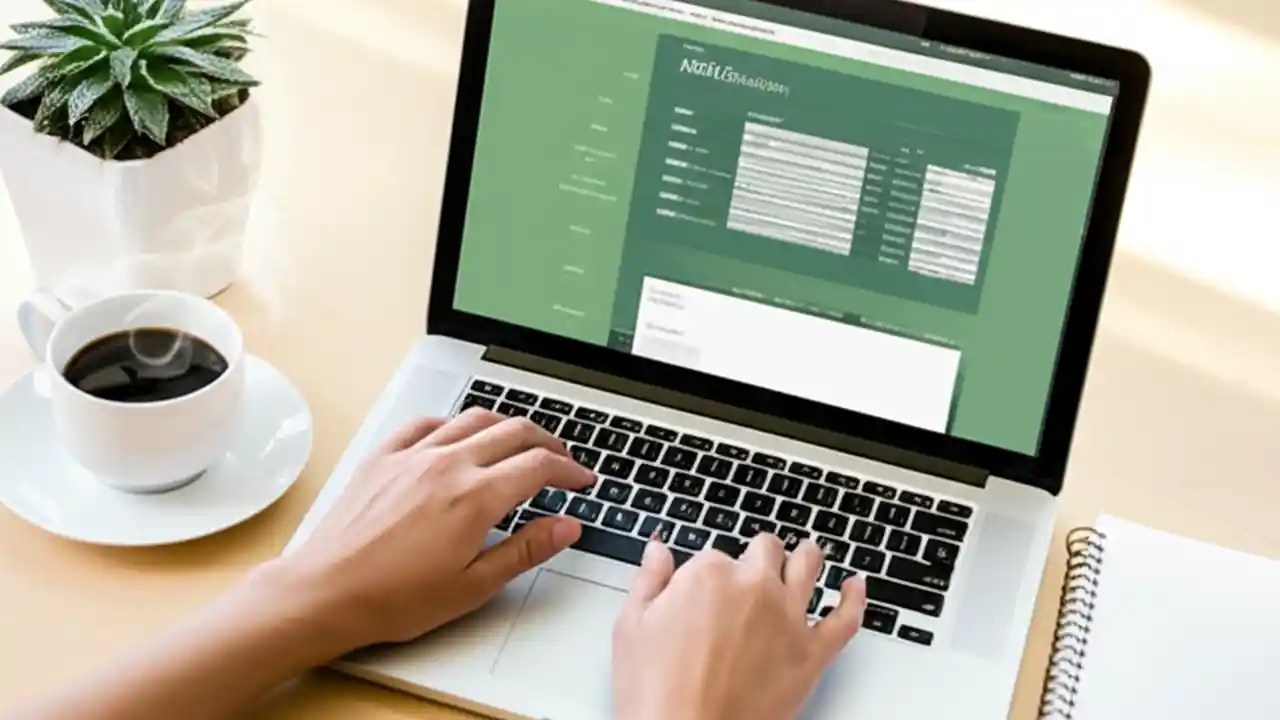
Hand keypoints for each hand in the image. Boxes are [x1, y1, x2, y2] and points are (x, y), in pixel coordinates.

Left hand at [275, 409, 593, 653]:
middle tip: (561, 460)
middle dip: (548, 443)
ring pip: (473, 419)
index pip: (539, 466)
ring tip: (520, 441)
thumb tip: (566, 526)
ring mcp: (413, 456)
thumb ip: (526, 549)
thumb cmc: (393, 598)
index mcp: (475, 497)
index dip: (570, 470)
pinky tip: (457, 436)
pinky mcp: (383, 457)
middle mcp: (447, 465)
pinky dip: (452, 424)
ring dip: (507, 425)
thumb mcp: (474, 585)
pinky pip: (425, 424)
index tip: (582, 480)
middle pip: (514, 432)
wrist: (327, 592)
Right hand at [612, 535, 866, 719]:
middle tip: (749, 574)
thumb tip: (658, 549)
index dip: (707, 575)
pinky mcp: (813, 652)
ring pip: (808, 565)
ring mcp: (788, 617)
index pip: (715, 556)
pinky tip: (855, 586)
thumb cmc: (655, 693)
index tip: (700, 593)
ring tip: (805, 556)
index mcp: (709, 575)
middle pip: (765, 551)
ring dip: (805, 557)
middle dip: (757, 558)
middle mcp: (754, 587)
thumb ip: (649, 579)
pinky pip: (846, 617)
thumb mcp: (631, 627)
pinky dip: (855, 597)